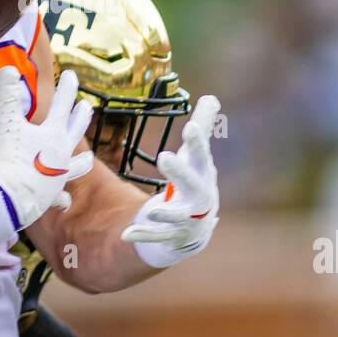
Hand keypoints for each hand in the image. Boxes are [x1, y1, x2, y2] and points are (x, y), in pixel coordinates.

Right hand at [0, 65, 93, 229]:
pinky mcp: (52, 195)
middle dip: (81, 116)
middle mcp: (62, 153)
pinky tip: (64, 202)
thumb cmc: (11, 160)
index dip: (67, 88)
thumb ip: (8, 96)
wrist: (12, 198)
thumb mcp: (7, 125)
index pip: (62, 105)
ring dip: (83, 161)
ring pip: (77, 166)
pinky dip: (60, 199)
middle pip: (76, 131)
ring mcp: (59, 175)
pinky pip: (59, 198)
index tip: (72, 74)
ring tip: (89, 157)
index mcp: (54, 134)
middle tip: (86, 106)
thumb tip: (7, 68)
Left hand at [122, 94, 220, 267]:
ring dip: (165, 213)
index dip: (198, 144)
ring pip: (176, 218)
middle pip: (193, 186)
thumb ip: (202, 129)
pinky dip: (142, 236)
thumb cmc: (194, 184)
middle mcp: (199, 200)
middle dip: (181, 173)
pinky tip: (126, 235)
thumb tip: (211, 98)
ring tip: (152, 211)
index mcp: (203, 176)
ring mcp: (186, 221)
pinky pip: (155, 238)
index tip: (190, 127)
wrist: (195, 230)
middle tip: (164, 156)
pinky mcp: (169, 238)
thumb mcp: (197, 158)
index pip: (202, 157)